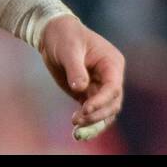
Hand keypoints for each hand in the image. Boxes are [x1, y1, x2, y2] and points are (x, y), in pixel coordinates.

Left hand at [38, 14, 124, 141]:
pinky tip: (75, 131)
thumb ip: (75, 68)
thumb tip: (81, 88)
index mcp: (112, 62)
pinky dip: (86, 123)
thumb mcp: (68, 49)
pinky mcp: (88, 94)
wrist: (53, 34)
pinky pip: (92, 112)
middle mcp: (110, 76)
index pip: (113, 87)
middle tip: (77, 121)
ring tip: (76, 131)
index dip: (102, 101)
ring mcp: (100, 86)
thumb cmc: (64, 36)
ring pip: (104, 112)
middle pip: (112, 104)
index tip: (85, 109)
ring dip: (93, 124)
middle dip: (97, 116)